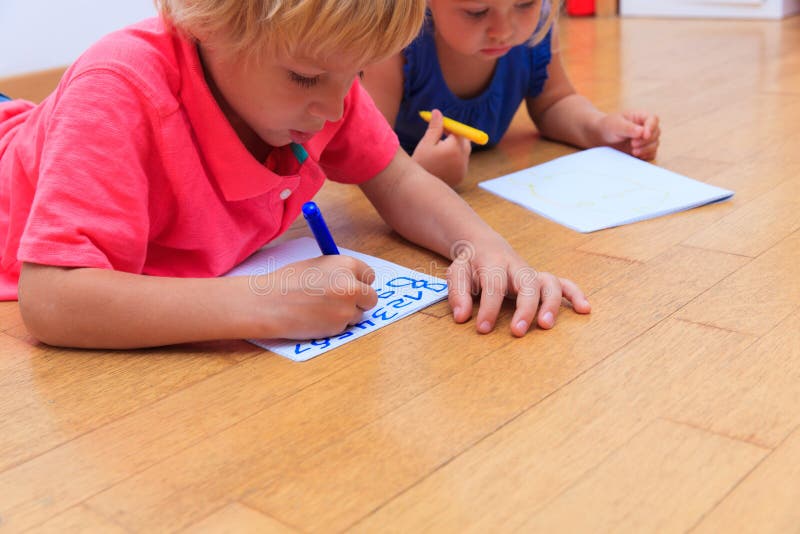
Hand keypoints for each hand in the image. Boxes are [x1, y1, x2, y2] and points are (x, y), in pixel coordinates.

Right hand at [244, 255, 377, 339]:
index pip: (369, 275)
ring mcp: (346, 308)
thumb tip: (356, 281)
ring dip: (346, 314)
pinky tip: (315, 318)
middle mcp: (352, 286)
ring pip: (358, 315)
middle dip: (360, 301)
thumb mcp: (317, 265)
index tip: (353, 285)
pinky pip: (344, 327)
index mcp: (346, 265)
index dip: (360, 282)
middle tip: (343, 302)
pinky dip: (334, 325)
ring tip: (321, 309)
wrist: (269, 302)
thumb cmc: (288, 282)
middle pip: (371, 298)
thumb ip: (339, 272)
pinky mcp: (338, 327)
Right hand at [412, 109, 471, 185]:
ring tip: (438, 154)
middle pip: (465, 141)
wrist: (418, 187)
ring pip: (463, 153)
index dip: (450, 128)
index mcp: (454, 148)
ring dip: (455, 149)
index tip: (441, 126)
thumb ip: (435, 127)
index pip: (458, 131)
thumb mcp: (426, 143)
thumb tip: (438, 112)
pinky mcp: (461, 177)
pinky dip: (454, 161)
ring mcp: (463, 169)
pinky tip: (440, 165)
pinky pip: (461, 164)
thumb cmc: (420, 161)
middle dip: (456, 137)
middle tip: (443, 136)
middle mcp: (462, 158)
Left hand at [446, 238, 590, 336]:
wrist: (484, 246)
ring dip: (551, 304)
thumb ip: (457, 293)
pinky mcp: (541, 280)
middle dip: (525, 308)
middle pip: (528, 283)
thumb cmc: (471, 264)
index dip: (489, 308)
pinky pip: (564, 284)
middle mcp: (517, 267)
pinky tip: (584, 309)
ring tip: (546, 325)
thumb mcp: (456, 273)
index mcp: (494, 263)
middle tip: (517, 331)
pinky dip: (575, 295)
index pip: (494, 285)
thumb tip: (462, 317)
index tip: (483, 329)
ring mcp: (532, 273)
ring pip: (549, 283)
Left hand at [596, 110, 659, 159]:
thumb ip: (628, 128)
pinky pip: (650, 154)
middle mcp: (646, 128)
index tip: (644, 135)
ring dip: (646, 149)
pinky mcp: (643, 150)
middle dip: (646, 141)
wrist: (601, 137)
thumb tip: (642, 132)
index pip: (653, 120)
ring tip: (633, 152)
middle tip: (632, 144)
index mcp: (642, 117)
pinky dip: (645, 156)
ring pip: (654, 145)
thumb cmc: (609, 126)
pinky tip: (636, 156)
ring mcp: (646, 140)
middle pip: (656, 134)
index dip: (651, 127)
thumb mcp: (616, 124)